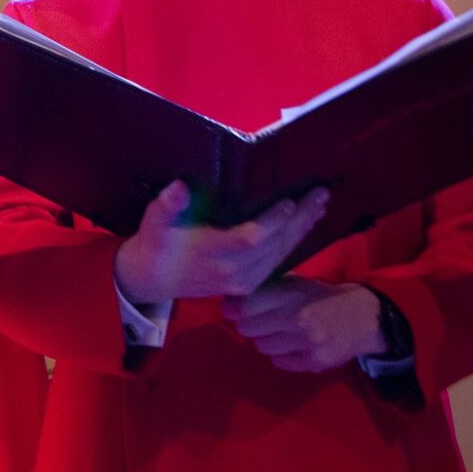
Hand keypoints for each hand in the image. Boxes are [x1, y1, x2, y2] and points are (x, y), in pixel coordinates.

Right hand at [113, 182, 327, 305]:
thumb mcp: (154, 222)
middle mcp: (232, 271)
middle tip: (320, 194)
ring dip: (302, 230)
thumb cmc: (155, 244)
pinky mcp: (248, 285)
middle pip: (275, 246)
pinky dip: (293, 243)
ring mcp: (243, 281)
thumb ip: (167, 205)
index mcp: (211, 253)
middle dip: (299, 219)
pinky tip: (304, 226)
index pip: (250, 238)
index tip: (290, 200)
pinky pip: (277, 263)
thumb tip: (180, 187)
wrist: (152, 278)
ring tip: (319, 206)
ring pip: (281, 255)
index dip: (273, 221)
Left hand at [225, 276, 386, 371]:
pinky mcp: (315, 362)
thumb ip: (262, 289)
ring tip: (280, 332)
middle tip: (261, 322)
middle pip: (248, 329)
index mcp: (291, 294)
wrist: (362, 318)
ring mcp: (307, 343)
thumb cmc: (319, 297)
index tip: (232, 310)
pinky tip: (294, 345)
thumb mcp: (293, 284)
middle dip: (250, 325)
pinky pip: (279, 362)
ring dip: (266, 341)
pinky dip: (282, 355)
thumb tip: (227, 301)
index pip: (245, 306)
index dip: (234, 309)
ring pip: (262, 347)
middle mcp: (298, 318)